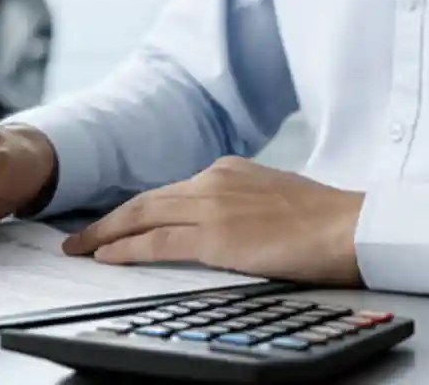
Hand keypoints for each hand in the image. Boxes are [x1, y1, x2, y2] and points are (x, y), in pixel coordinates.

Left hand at [63, 156, 363, 285]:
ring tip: (80, 248)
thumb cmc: (323, 219)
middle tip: (78, 236)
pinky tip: (106, 257)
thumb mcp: (272, 195)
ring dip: (105, 234)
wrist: (349, 226)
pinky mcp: (214, 236)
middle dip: (108, 220)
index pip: (168, 192)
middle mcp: (211, 182)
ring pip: (141, 218)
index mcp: (226, 171)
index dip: (136, 209)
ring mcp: (210, 207)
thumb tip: (225, 219)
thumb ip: (240, 201)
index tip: (115, 221)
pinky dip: (126, 249)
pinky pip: (155, 242)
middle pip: (144, 202)